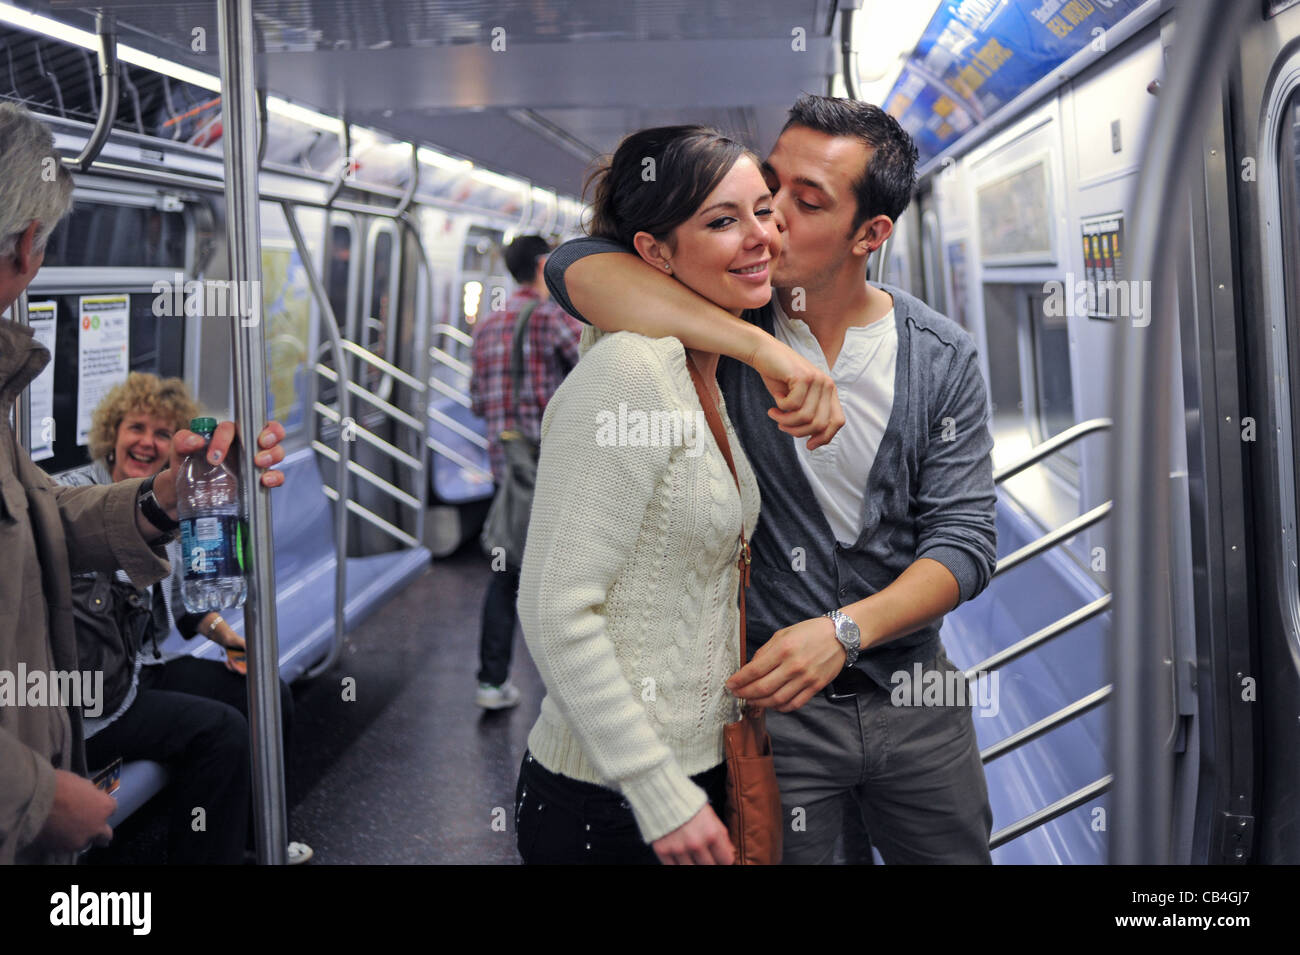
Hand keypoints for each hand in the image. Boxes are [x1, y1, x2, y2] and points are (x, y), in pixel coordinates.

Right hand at [36, 769, 114, 852]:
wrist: (34, 800)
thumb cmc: (58, 785)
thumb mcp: (79, 781)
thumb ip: (88, 792)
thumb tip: (88, 792)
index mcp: (104, 806)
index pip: (111, 808)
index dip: (101, 807)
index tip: (93, 805)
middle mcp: (97, 826)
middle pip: (105, 834)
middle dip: (99, 830)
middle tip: (88, 826)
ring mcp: (80, 840)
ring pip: (86, 843)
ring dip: (80, 837)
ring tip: (67, 830)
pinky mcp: (63, 849)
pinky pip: (67, 848)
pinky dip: (63, 843)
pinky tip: (55, 834)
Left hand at [153, 421, 287, 517]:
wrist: (186, 494)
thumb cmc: (186, 466)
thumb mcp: (179, 451)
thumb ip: (183, 440)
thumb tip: (195, 440)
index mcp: (228, 434)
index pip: (233, 428)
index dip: (225, 438)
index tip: (213, 457)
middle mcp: (246, 445)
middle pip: (270, 430)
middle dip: (271, 433)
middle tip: (261, 442)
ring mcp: (255, 462)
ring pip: (277, 451)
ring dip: (272, 454)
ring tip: (259, 463)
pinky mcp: (260, 480)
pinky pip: (277, 476)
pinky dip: (275, 477)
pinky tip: (265, 481)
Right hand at [651, 805, 734, 864]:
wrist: (663, 794)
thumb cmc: (690, 804)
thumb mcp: (711, 816)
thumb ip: (722, 836)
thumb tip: (730, 852)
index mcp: (712, 834)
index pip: (726, 860)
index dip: (724, 860)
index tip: (720, 858)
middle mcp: (696, 843)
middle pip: (709, 867)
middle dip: (710, 862)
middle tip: (705, 856)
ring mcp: (679, 849)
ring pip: (692, 869)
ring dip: (694, 864)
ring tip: (693, 855)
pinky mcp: (663, 850)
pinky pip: (673, 868)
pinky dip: (678, 864)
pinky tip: (680, 857)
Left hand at [726, 616, 845, 711]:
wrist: (840, 635)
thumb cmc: (809, 632)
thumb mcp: (783, 633)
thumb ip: (765, 651)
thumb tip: (750, 668)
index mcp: (783, 649)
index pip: (754, 670)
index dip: (739, 680)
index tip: (730, 684)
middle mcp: (794, 665)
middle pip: (763, 688)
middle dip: (745, 693)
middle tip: (737, 694)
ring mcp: (806, 678)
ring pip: (777, 700)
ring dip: (760, 703)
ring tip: (751, 700)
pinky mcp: (815, 687)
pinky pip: (794, 704)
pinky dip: (780, 707)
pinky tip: (772, 704)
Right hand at [749, 337, 844, 450]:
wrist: (764, 353)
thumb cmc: (779, 378)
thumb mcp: (798, 400)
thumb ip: (809, 416)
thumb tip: (814, 441)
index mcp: (829, 391)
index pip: (837, 421)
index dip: (825, 437)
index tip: (809, 446)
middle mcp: (827, 385)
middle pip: (819, 424)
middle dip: (798, 431)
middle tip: (782, 426)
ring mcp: (817, 380)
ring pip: (805, 417)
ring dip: (785, 420)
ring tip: (775, 414)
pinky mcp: (803, 377)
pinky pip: (792, 405)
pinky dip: (780, 408)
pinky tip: (775, 400)